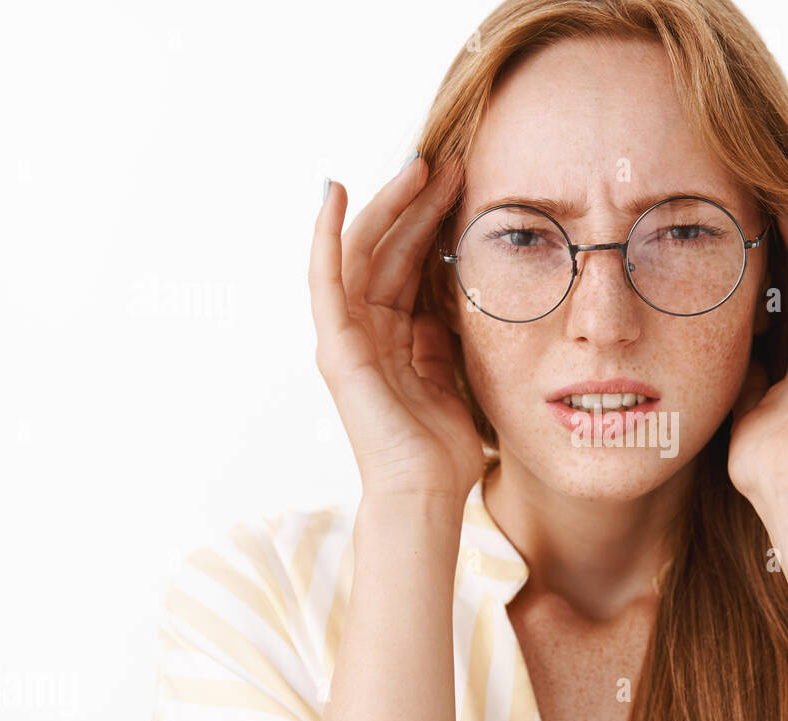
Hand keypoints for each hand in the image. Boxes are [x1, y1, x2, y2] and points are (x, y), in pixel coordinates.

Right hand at [308, 155, 481, 504]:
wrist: (426, 492)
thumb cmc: (439, 447)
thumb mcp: (448, 375)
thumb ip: (437, 336)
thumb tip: (440, 299)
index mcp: (390, 336)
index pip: (406, 262)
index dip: (429, 220)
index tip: (462, 183)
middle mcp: (362, 330)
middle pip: (385, 249)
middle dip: (415, 201)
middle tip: (448, 161)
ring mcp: (345, 337)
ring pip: (361, 253)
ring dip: (388, 206)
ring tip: (418, 166)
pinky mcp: (336, 349)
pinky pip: (326, 282)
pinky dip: (326, 236)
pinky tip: (335, 195)